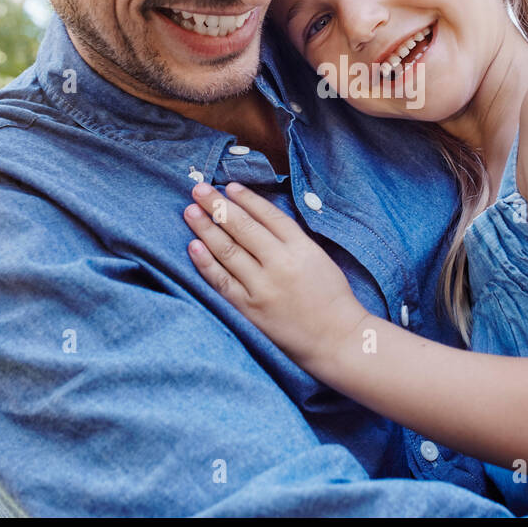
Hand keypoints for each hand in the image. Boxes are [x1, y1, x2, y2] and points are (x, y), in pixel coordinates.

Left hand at [183, 181, 366, 368]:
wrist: (336, 340)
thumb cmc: (331, 297)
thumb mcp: (319, 258)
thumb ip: (291, 239)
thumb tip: (257, 218)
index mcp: (302, 248)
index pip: (268, 215)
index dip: (245, 199)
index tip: (228, 187)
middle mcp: (280, 264)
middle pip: (242, 228)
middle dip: (217, 206)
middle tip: (198, 189)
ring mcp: (263, 288)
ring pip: (227, 251)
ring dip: (206, 229)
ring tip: (190, 211)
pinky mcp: (250, 310)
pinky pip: (222, 282)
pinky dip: (206, 263)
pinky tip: (193, 246)